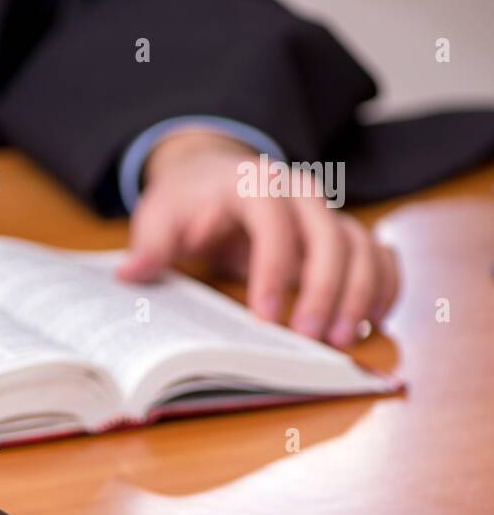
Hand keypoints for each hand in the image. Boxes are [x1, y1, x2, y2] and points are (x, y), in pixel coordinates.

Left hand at [117, 130, 398, 347]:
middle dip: (326, 291)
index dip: (274, 270)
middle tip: (310, 340)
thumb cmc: (185, 200)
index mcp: (254, 184)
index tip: (264, 316)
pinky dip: (382, 288)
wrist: (212, 174)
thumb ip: (150, 244)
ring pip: (362, 247)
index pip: (273, 224)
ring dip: (360, 295)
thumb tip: (131, 274)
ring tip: (340, 340)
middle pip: (330, 237)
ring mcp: (327, 212)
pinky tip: (368, 324)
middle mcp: (300, 193)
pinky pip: (378, 256)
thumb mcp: (157, 215)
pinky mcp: (342, 232)